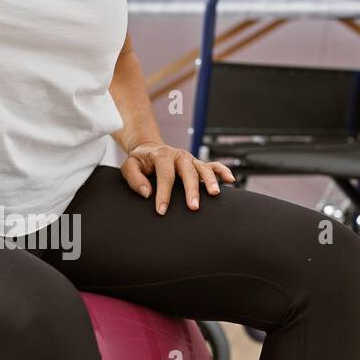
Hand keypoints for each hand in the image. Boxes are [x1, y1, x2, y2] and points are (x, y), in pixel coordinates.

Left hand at [120, 142, 235, 214]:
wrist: (148, 150)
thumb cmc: (139, 161)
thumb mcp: (129, 166)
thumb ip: (134, 178)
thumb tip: (146, 192)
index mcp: (162, 155)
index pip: (165, 175)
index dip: (163, 193)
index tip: (162, 210)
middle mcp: (178, 155)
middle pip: (188, 171)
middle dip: (191, 189)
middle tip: (193, 207)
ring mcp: (189, 159)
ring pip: (203, 168)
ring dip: (210, 180)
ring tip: (214, 194)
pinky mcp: (196, 163)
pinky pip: (213, 165)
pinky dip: (222, 171)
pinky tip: (230, 180)